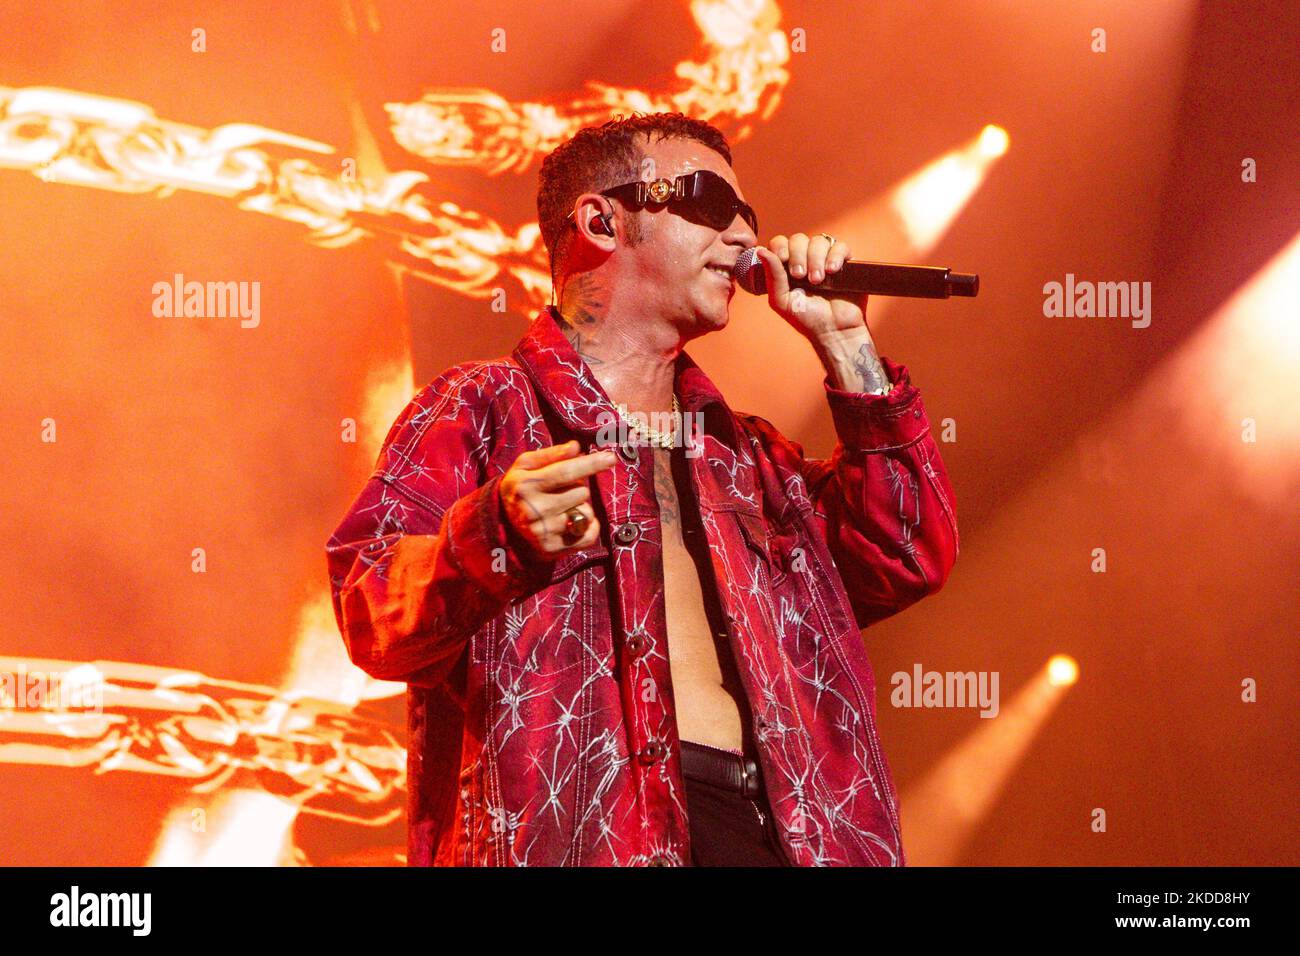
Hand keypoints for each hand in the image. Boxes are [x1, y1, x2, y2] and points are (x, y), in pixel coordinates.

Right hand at [500, 440, 615, 556]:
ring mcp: (544, 532)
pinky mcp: (553, 549)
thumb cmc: (520, 488)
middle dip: (579, 486)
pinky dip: (589, 527)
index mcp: (526, 486)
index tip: (611, 457)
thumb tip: (576, 447)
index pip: (565, 472)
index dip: (590, 464)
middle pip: (580, 492)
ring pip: (586, 512)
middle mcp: (534, 510)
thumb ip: (551, 455)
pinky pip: (589, 535)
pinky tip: (573, 522)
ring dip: (581, 506)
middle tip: (563, 490)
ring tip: (563, 507)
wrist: (502, 524)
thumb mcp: (525, 466)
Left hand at [752, 233, 868, 341]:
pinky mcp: (845, 262)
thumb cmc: (806, 317)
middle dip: (798, 255)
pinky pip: (840, 246)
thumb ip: (772, 275)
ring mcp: (825, 258)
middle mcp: (806, 259)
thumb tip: (760, 250)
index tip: (783, 260)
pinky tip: (832, 271)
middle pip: (799, 238)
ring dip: (816, 259)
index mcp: (788, 266)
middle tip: (801, 276)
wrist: (833, 329)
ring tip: (818, 280)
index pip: (780, 242)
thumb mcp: (781, 300)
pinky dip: (835, 256)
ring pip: (819, 241)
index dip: (780, 247)